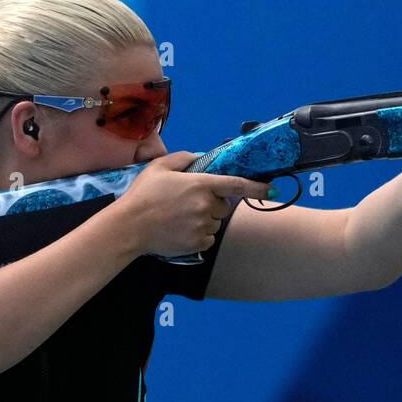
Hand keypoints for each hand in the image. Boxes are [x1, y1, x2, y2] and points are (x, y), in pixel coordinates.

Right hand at [112, 150, 269, 256]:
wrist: (128, 227)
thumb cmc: (143, 195)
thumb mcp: (160, 167)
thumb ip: (184, 158)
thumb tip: (201, 158)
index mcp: (200, 184)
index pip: (237, 185)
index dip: (257, 187)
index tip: (273, 189)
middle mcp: (206, 206)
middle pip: (223, 206)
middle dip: (212, 204)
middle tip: (187, 203)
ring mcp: (203, 226)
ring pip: (215, 223)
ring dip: (205, 220)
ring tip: (180, 218)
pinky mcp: (198, 244)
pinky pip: (209, 238)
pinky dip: (200, 235)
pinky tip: (181, 230)